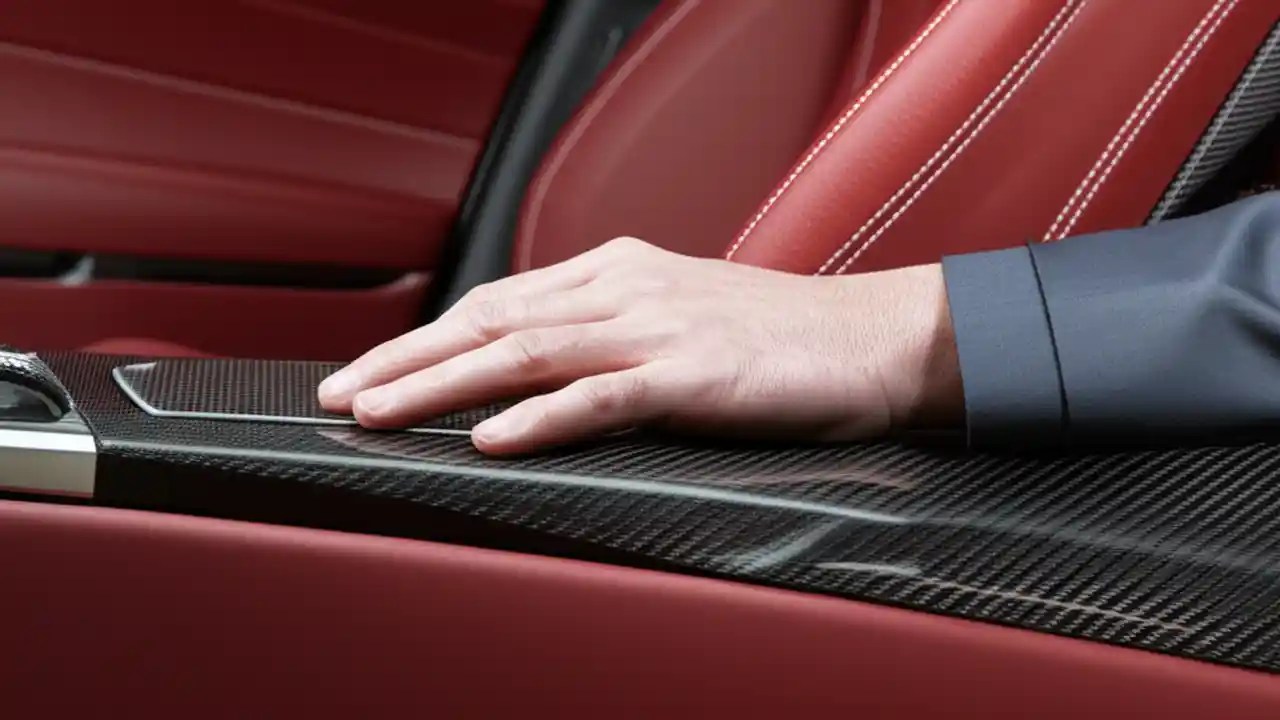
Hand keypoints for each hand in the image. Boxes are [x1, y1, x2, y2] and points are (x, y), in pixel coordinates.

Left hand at [318, 237, 961, 454]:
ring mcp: (658, 328)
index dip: (426, 336)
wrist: (873, 338)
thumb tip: (539, 373)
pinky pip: (603, 396)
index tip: (372, 368)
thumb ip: (610, 333)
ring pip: (526, 352)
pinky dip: (541, 418)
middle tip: (339, 393)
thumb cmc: (780, 338)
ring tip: (378, 413)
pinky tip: (492, 439)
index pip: (498, 300)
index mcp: (619, 272)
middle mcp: (626, 289)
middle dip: (405, 358)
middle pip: (491, 320)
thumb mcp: (678, 317)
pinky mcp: (695, 374)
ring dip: (442, 384)